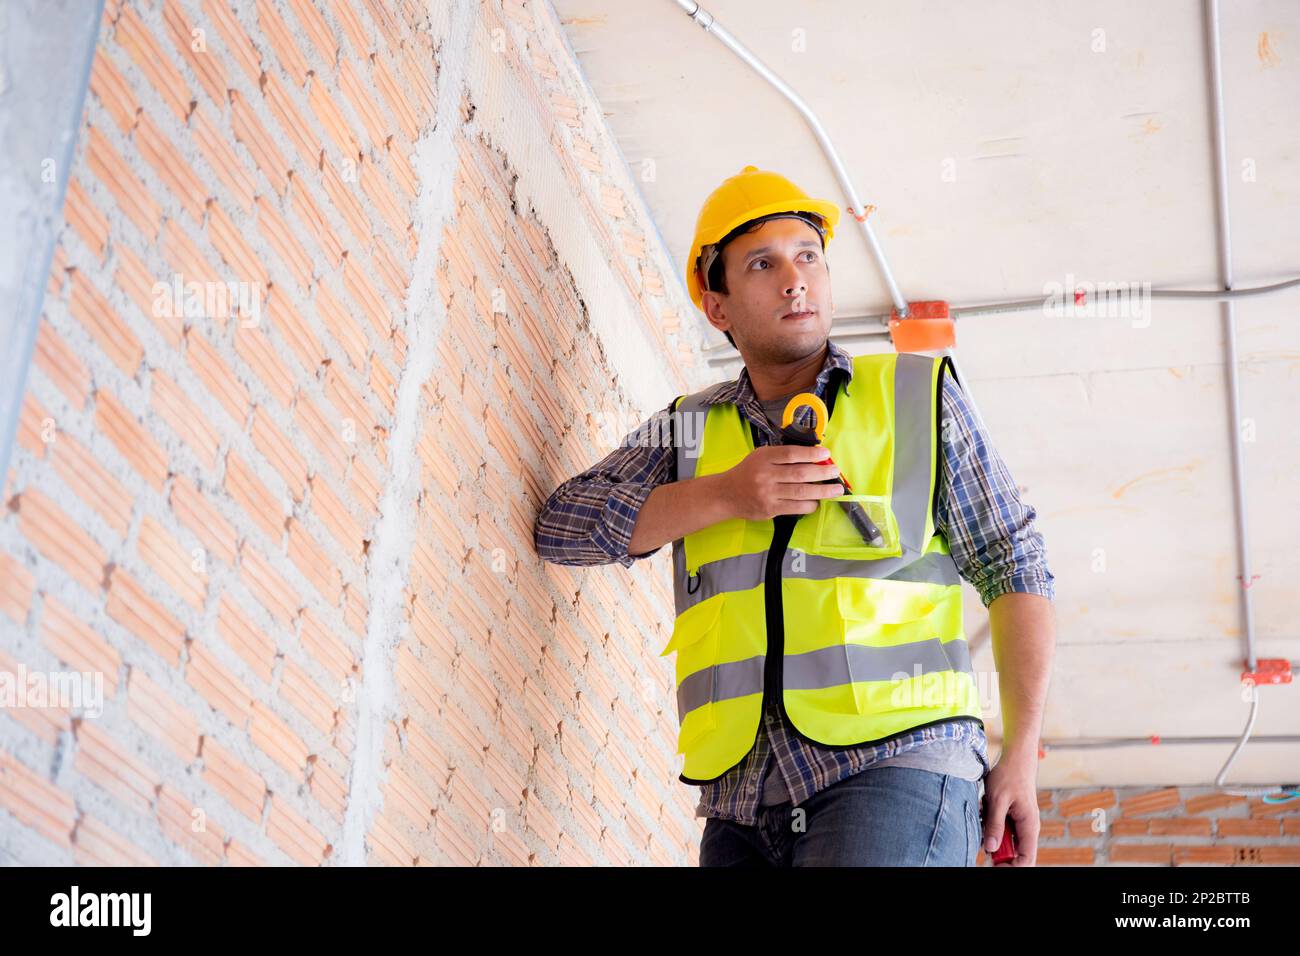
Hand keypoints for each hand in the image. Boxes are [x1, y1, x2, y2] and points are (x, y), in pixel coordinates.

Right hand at [719, 444, 843, 520]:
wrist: (726, 494)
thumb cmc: (747, 472)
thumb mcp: (760, 457)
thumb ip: (782, 456)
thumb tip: (813, 458)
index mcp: (763, 458)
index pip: (791, 454)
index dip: (811, 454)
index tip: (826, 455)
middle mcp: (765, 475)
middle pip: (799, 473)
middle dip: (822, 473)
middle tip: (836, 472)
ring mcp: (767, 494)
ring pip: (800, 492)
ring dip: (822, 491)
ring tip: (836, 490)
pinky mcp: (769, 509)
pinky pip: (795, 507)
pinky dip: (809, 505)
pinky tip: (817, 502)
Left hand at [982, 749, 1039, 865]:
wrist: (1016, 757)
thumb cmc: (1009, 775)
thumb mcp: (997, 799)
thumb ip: (994, 824)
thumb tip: (989, 848)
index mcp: (1029, 826)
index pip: (1026, 859)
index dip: (1010, 867)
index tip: (993, 864)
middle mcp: (1028, 828)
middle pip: (1015, 854)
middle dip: (998, 852)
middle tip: (983, 840)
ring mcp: (1020, 822)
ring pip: (1006, 841)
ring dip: (992, 834)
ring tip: (985, 814)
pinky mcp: (1012, 816)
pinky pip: (1001, 828)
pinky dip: (990, 824)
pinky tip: (985, 809)